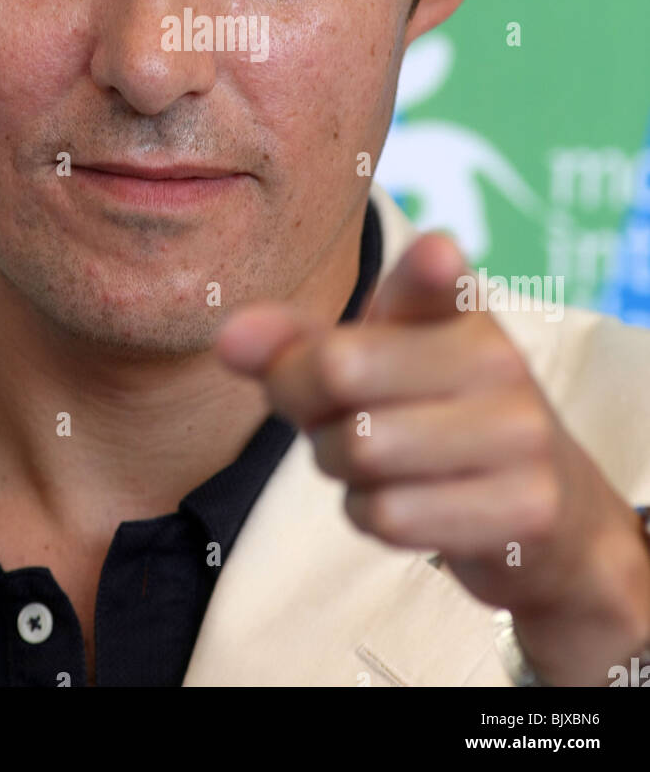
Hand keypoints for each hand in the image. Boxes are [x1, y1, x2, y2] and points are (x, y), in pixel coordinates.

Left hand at [215, 230, 649, 685]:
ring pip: (359, 451)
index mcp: (455, 305)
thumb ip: (293, 344)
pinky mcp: (525, 507)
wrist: (543, 513)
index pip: (434, 275)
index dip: (429, 266)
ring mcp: (519, 432)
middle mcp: (498, 356)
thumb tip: (227, 338)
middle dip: (311, 409)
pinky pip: (390, 516)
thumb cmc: (427, 417)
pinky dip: (372, 516)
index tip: (435, 255)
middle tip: (342, 420)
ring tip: (384, 463)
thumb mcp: (363, 366)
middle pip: (339, 370)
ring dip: (343, 472)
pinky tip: (411, 504)